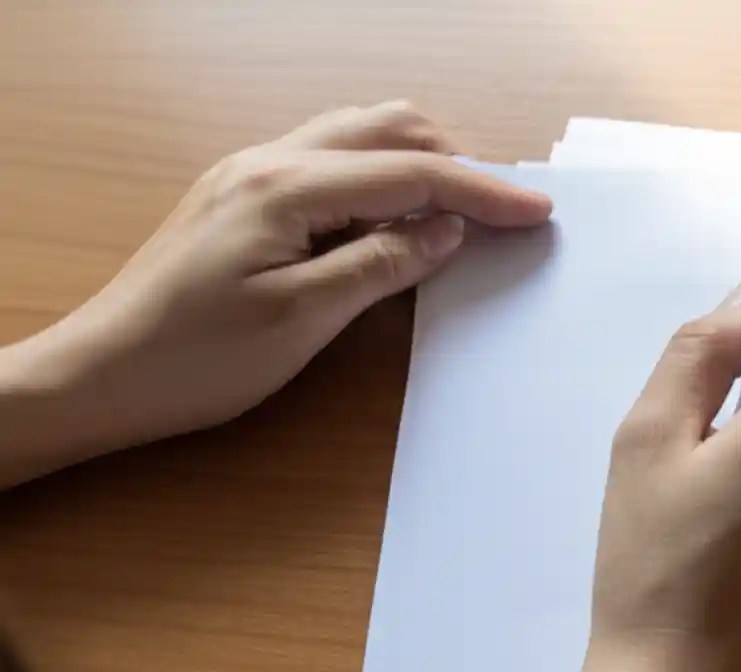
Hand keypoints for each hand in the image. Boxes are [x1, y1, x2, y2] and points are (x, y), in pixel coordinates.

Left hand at [0, 100, 551, 484]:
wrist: (102, 374)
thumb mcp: (302, 319)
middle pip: (389, 129)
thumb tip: (446, 229)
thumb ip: (382, 263)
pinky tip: (394, 222)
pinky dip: (381, 180)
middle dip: (456, 162)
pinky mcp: (245, 194)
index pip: (411, 172)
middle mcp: (270, 160)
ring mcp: (253, 172)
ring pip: (360, 137)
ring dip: (419, 164)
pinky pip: (333, 162)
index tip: (539, 212)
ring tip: (459, 214)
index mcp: (288, 186)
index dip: (484, 191)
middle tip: (503, 213)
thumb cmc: (196, 359)